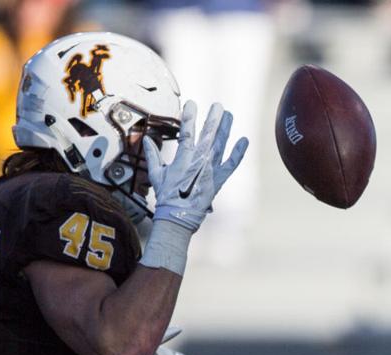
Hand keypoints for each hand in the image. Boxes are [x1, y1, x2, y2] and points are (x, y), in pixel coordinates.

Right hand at [143, 100, 248, 232]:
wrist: (179, 215)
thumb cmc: (166, 195)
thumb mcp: (156, 174)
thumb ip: (153, 155)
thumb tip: (146, 140)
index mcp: (184, 158)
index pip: (187, 132)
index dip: (190, 117)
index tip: (191, 104)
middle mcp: (200, 161)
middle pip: (208, 135)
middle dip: (213, 118)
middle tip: (218, 105)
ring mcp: (211, 170)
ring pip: (221, 145)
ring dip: (226, 129)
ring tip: (229, 115)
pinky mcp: (219, 179)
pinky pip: (232, 164)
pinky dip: (239, 152)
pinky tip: (244, 140)